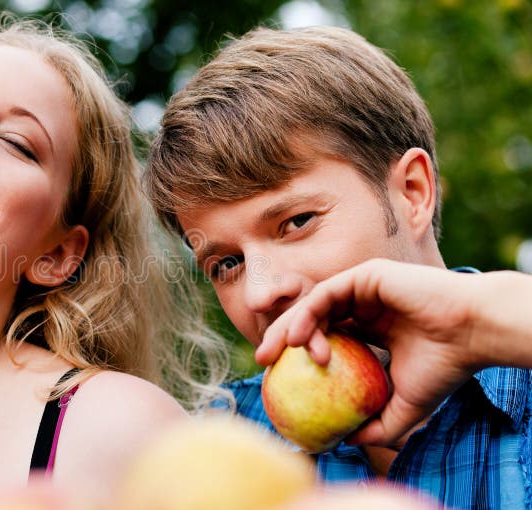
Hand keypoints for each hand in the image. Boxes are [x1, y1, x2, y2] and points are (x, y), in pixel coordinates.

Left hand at [256, 259, 483, 445]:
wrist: (472, 336)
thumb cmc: (444, 369)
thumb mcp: (404, 407)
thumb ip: (376, 424)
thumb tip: (346, 442)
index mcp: (373, 328)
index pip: (326, 337)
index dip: (299, 353)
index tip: (278, 375)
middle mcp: (365, 305)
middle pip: (312, 318)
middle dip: (282, 338)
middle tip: (261, 361)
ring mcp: (364, 288)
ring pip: (313, 305)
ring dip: (293, 329)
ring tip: (277, 354)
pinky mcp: (365, 275)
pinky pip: (324, 295)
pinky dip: (308, 315)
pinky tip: (298, 340)